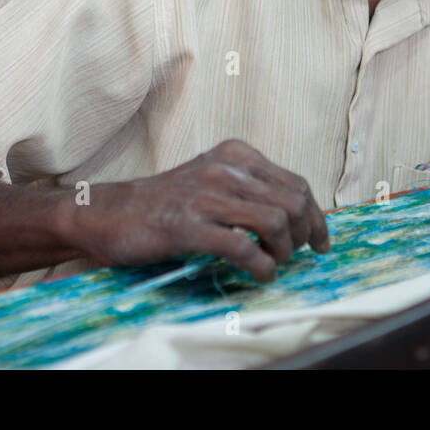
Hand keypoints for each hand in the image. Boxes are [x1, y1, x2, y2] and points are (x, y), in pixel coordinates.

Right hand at [71, 139, 330, 280]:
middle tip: (296, 255)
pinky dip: (261, 267)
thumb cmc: (166, 202)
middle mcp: (225, 168)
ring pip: (275, 222)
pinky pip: (243, 248)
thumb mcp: (214, 180)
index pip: (296, 183)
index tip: (320, 241)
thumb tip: (299, 216)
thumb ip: (251, 189)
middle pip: (294, 202)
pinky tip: (259, 275)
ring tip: (273, 263)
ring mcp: (206, 195)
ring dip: (283, 252)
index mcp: (236, 154)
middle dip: (305, 234)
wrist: (109, 213)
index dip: (316, 216)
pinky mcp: (189, 225)